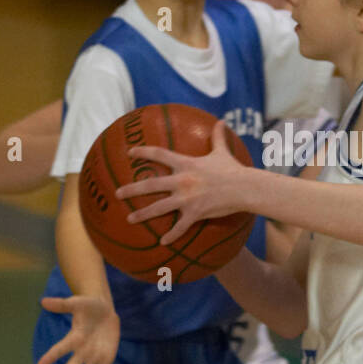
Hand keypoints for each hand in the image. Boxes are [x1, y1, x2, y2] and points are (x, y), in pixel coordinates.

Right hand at [37, 296, 119, 363]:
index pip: (60, 349)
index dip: (51, 357)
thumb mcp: (77, 303)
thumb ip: (62, 305)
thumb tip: (43, 301)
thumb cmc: (88, 306)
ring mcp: (93, 357)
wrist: (105, 310)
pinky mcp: (106, 359)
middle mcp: (81, 351)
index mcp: (74, 339)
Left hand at [116, 121, 250, 243]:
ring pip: (158, 208)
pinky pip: (180, 227)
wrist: (244, 187)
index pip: (159, 154)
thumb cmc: (233, 169)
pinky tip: (162, 242)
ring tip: (129, 219)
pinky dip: (171, 235)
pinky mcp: (195, 214)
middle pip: (151, 185)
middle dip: (131, 189)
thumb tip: (222, 121)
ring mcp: (186, 199)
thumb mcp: (222, 151)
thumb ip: (218, 137)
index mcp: (186, 164)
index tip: (129, 152)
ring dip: (142, 214)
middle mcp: (181, 181)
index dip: (143, 152)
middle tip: (117, 193)